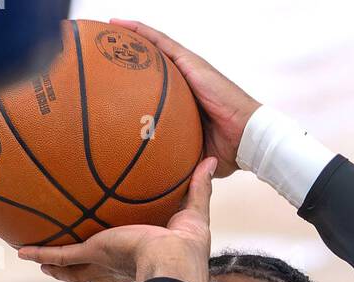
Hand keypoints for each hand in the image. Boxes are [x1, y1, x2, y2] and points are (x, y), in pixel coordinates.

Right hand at [17, 156, 215, 281]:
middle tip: (62, 263)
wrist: (174, 262)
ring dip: (54, 266)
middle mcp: (116, 263)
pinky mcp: (93, 254)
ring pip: (71, 268)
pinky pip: (61, 255)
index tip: (107, 252)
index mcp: (138, 257)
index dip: (112, 259)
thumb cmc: (188, 247)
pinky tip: (22, 251)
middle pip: (91, 270)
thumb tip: (211, 161)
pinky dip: (41, 253)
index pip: (121, 260)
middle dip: (77, 269)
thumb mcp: (193, 211)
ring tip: (37, 261)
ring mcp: (102, 261)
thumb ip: (198, 187)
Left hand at [109, 18, 260, 176]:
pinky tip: (121, 25)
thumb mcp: (195, 158)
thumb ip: (177, 163)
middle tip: (105, 50)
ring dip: (132, 35)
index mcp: (185, 102)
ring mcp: (189, 70)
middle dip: (131, 55)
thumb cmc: (228, 151)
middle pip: (154, 64)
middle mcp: (186, 81)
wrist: (248, 139)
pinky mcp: (191, 63)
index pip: (158, 88)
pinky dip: (142, 32)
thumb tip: (159, 184)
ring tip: (108, 27)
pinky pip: (162, 43)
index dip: (137, 82)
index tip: (114, 82)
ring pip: (155, 47)